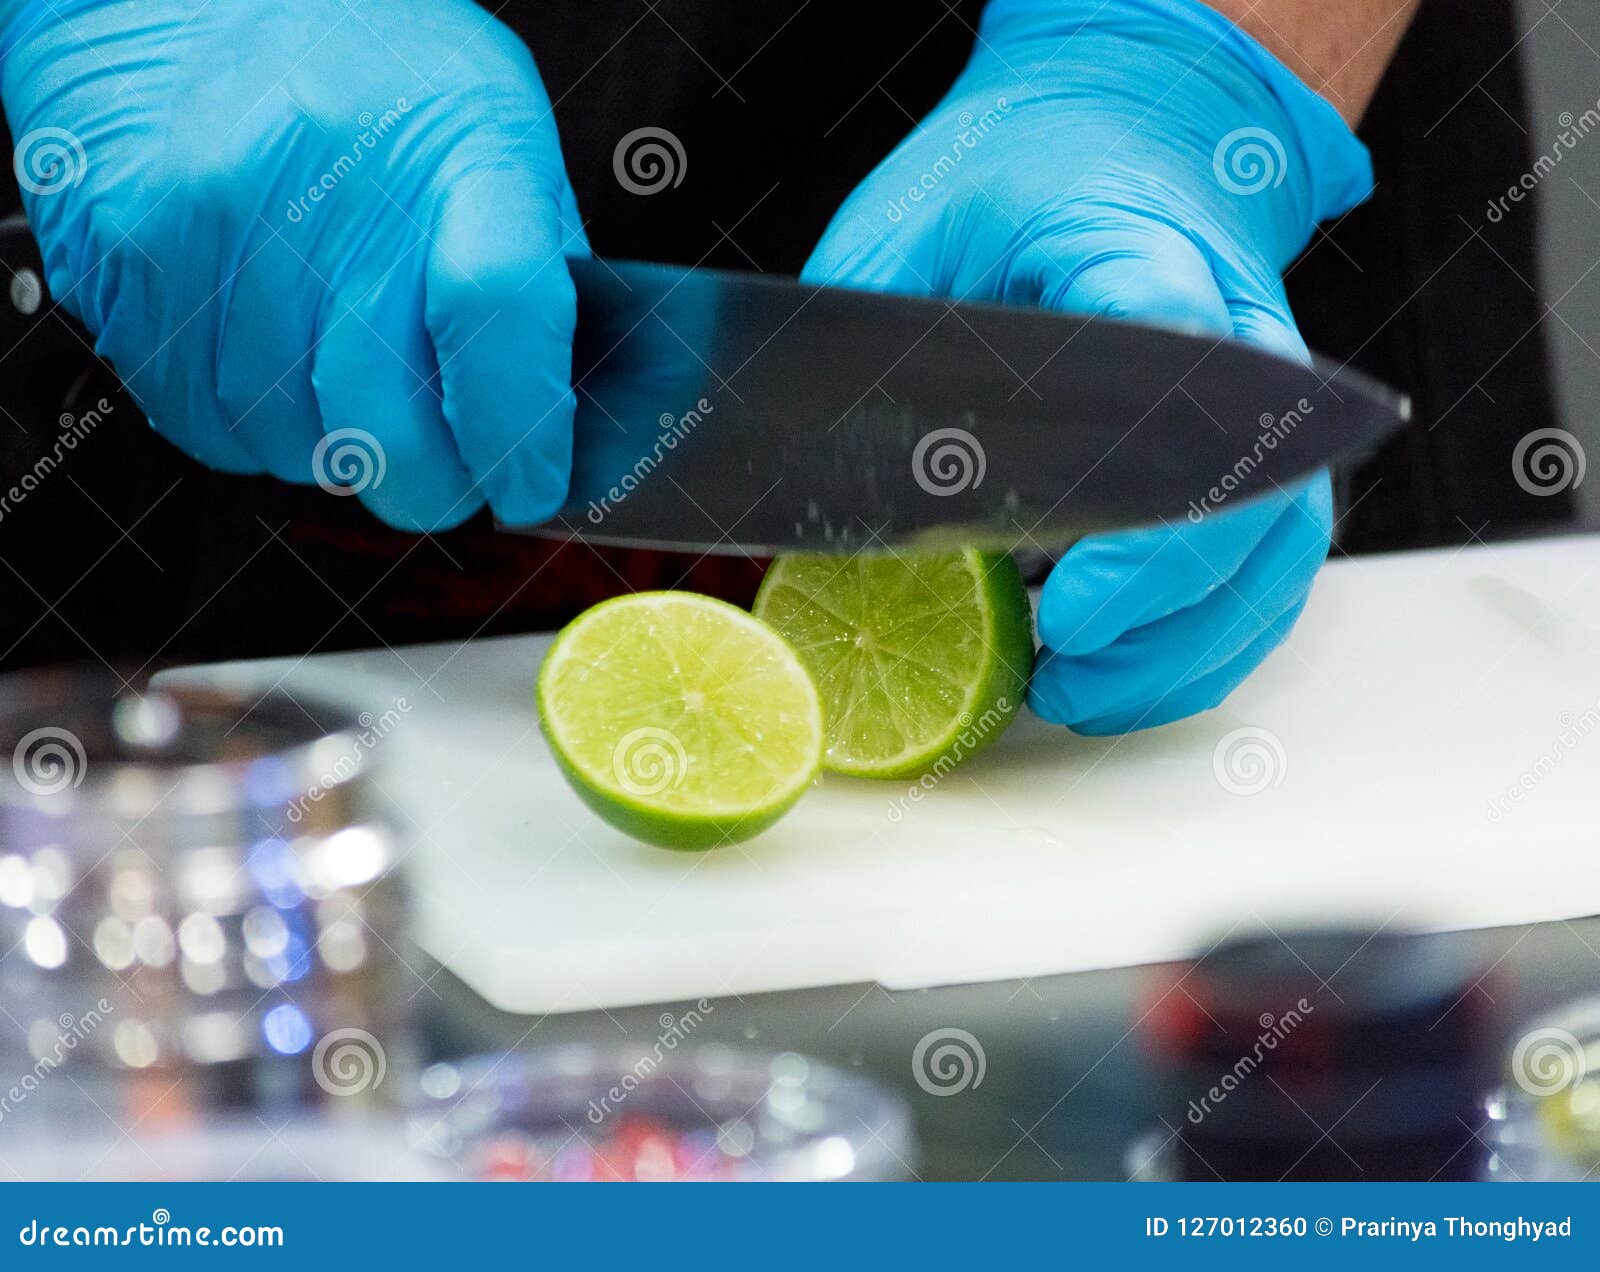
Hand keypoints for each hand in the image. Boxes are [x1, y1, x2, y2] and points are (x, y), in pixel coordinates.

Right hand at [2, 0, 584, 530]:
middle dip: (433, 485)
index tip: (533, 484)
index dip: (523, 434)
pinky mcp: (135, 266)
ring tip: (341, 372)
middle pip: (388, 422)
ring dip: (334, 449)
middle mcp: (330, 187)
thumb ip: (538, 279)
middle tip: (445, 469)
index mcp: (453, 152)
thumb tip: (571, 422)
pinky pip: (207, 424)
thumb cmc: (365, 78)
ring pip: (293, 444)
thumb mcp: (490, 138)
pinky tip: (274, 360)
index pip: (500, 312)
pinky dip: (255, 428)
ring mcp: (218, 225)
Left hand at [803, 0, 1370, 732]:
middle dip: (1156, 610)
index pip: (1170, 380)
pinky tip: (1125, 676)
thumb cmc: (1014, 175)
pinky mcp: (1261, 450)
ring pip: (1277, 552)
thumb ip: (872, 337)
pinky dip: (1208, 639)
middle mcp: (1236, 339)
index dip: (1127, 512)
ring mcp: (1262, 402)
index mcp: (1145, 257)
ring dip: (1184, 646)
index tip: (1059, 600)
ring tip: (1077, 697)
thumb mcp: (910, 223)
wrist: (1127, 128)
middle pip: (1251, 503)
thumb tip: (812, 470)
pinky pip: (1271, 567)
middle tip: (1056, 668)